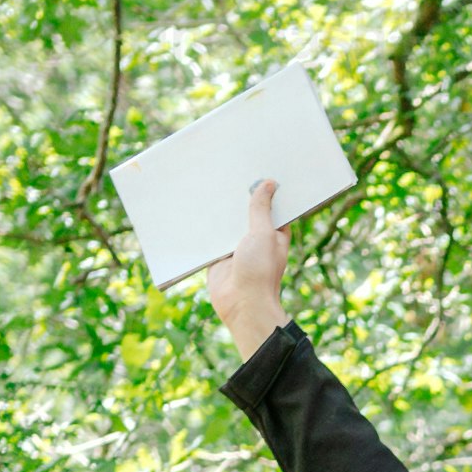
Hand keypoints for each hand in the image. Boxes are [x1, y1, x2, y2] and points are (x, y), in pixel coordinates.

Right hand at [209, 177, 292, 360]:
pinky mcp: (218, 256)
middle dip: (238, 195)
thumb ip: (261, 209)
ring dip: (219, 210)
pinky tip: (196, 208)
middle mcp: (256, 238)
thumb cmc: (261, 272)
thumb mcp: (263, 234)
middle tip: (228, 167)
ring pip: (227, 223)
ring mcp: (237, 247)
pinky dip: (204, 227)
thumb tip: (268, 183)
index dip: (266, 187)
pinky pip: (210, 238)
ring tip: (210, 181)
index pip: (272, 204)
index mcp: (275, 232)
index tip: (257, 165)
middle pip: (246, 210)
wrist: (242, 306)